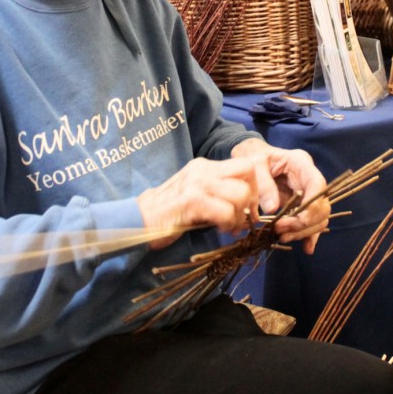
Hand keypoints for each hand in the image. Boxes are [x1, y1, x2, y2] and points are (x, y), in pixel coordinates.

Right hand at [137, 157, 259, 249]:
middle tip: (245, 217)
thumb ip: (217, 192)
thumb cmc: (168, 212)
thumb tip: (246, 205)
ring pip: (240, 193)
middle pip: (247, 171)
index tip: (250, 206)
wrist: (138, 220)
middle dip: (253, 196)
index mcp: (204, 165)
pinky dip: (229, 224)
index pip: (244, 164)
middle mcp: (202, 169)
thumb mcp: (194, 193)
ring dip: (241, 215)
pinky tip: (220, 229)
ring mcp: (197, 183)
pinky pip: (226, 211)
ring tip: (231, 227)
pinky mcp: (192, 200)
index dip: (254, 185)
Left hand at [231, 137, 329, 253]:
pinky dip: (309, 235)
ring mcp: (307, 193)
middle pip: (322, 206)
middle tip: (281, 231)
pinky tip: (307, 248)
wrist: (250, 156)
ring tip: (283, 237)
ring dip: (303, 231)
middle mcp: (308, 178)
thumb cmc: (253, 155)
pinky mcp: (300, 205)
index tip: (296, 220)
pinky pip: (311, 223)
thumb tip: (272, 209)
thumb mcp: (254, 163)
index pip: (318, 185)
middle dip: (305, 223)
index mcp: (301, 163)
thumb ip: (263, 184)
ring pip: (318, 218)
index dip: (312, 206)